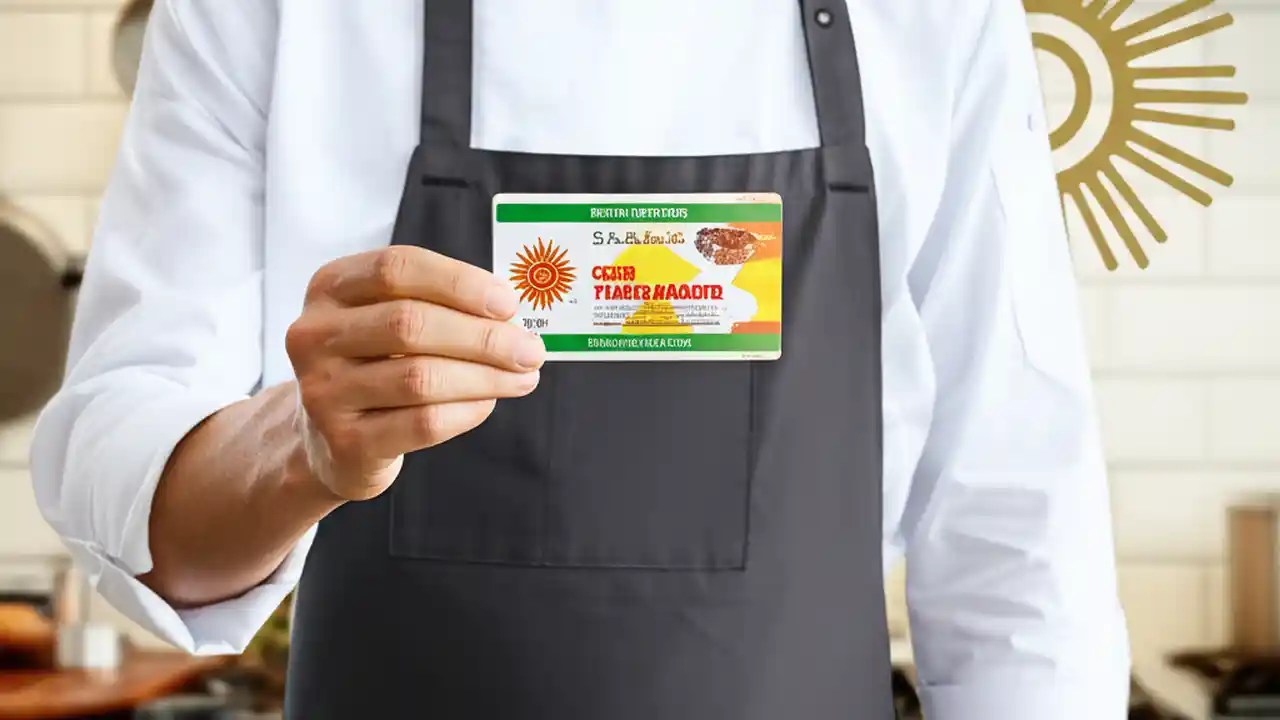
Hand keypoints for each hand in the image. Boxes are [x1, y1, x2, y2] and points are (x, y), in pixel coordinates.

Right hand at [285, 246, 543, 500]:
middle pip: (409, 323)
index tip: (508, 303)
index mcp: (329, 288)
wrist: (331, 442)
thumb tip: (511, 315)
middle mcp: (314, 335)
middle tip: (530, 349)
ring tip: (523, 377)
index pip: (396, 268)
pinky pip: (422, 423)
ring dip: (485, 377)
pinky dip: (467, 411)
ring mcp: (323, 391)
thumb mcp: (388, 320)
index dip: (459, 282)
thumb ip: (439, 306)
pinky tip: (487, 403)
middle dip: (483, 337)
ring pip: (420, 377)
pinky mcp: (344, 442)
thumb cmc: (376, 367)